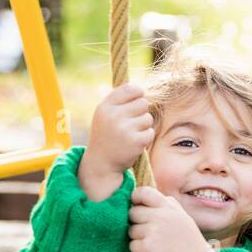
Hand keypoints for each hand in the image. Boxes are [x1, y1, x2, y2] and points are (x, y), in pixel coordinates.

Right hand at [80, 84, 154, 200]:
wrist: (101, 163)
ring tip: (130, 134)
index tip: (135, 102)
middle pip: (143, 103)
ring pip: (148, 118)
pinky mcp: (135, 142)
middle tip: (130, 123)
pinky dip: (145, 137)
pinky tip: (134, 143)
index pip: (131, 88)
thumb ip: (120, 100)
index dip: (138, 94)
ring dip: (143, 126)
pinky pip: (150, 132)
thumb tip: (142, 89)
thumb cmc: (107, 134)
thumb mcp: (105, 114)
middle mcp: (114, 116)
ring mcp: (124, 129)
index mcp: (105, 106)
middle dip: (141, 112)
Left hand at [128, 185, 211, 251]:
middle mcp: (160, 216)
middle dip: (136, 222)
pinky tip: (152, 251)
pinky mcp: (147, 246)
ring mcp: (153, 231)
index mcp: (168, 206)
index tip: (135, 205)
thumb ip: (167, 204)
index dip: (135, 197)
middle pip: (132, 213)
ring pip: (131, 230)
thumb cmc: (189, 240)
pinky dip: (139, 250)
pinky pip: (132, 245)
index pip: (143, 192)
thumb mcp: (183, 216)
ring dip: (137, 237)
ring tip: (153, 242)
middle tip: (147, 230)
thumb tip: (148, 197)